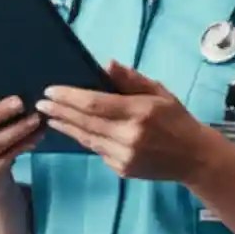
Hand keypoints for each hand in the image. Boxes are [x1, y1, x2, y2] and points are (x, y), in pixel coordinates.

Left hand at [38, 61, 212, 181]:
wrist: (194, 157)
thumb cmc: (175, 118)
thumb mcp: (158, 91)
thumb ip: (131, 79)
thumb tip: (106, 64)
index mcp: (138, 112)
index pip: (94, 104)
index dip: (69, 97)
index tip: (50, 90)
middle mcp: (128, 136)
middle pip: (84, 122)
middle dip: (59, 110)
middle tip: (40, 102)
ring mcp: (124, 156)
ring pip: (86, 138)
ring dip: (65, 126)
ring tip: (48, 115)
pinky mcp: (121, 169)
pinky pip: (96, 150)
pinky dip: (82, 138)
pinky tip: (71, 129)